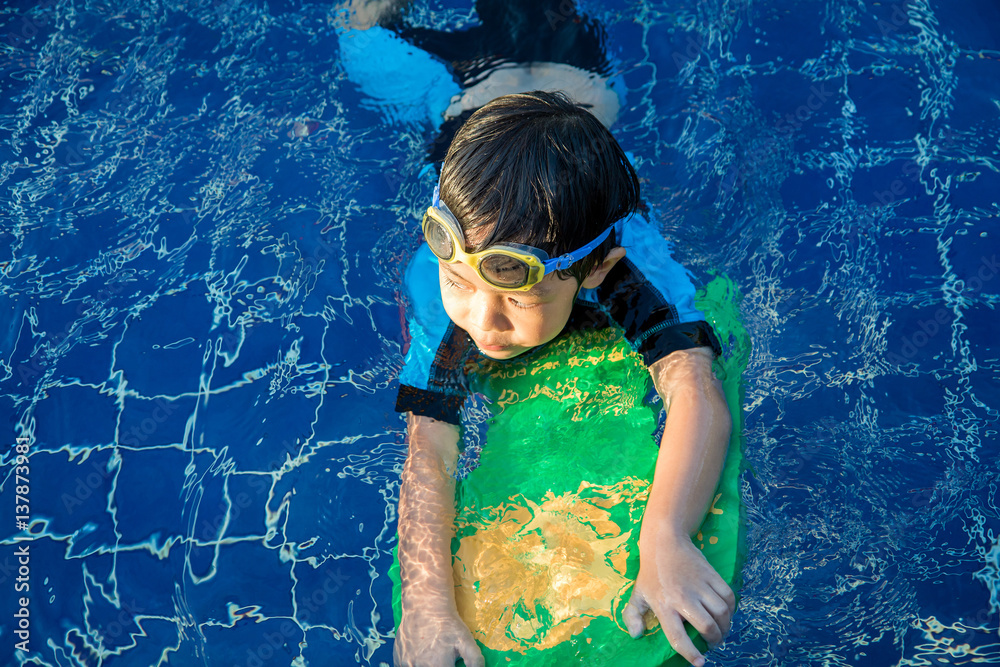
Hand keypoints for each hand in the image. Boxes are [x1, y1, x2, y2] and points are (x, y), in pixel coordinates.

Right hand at [394, 609, 484, 666]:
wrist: (424, 605)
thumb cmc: (448, 623)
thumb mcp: (466, 640)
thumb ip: (474, 661)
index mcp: (438, 666)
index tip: (451, 664)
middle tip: (443, 659)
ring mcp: (406, 664)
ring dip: (426, 666)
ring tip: (433, 656)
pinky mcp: (398, 660)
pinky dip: (414, 665)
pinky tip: (422, 656)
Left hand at [622, 531, 735, 666]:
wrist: (665, 541)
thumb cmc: (651, 571)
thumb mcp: (637, 593)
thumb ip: (632, 615)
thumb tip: (636, 635)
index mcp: (664, 605)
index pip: (678, 636)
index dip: (690, 653)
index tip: (700, 663)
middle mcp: (683, 597)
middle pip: (707, 626)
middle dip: (714, 640)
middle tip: (712, 642)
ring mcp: (699, 585)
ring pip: (721, 613)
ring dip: (725, 626)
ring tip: (720, 630)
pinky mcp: (711, 575)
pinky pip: (729, 597)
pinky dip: (731, 609)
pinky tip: (725, 613)